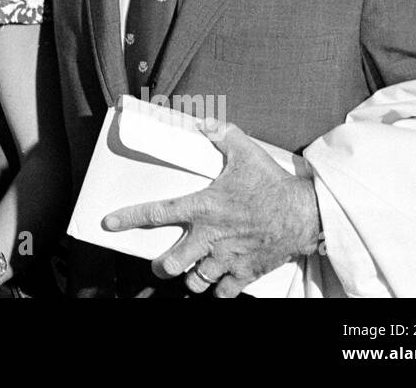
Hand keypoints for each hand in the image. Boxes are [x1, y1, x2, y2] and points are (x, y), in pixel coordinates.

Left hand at [102, 121, 321, 297]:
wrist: (306, 214)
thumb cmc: (273, 184)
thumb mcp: (245, 151)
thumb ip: (221, 135)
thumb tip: (203, 122)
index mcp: (203, 208)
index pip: (156, 213)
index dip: (128, 218)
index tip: (109, 224)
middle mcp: (210, 237)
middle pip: (171, 262)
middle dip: (163, 264)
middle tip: (163, 261)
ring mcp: (227, 259)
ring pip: (195, 281)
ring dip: (190, 277)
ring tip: (192, 269)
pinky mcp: (246, 273)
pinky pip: (224, 292)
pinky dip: (218, 290)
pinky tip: (218, 281)